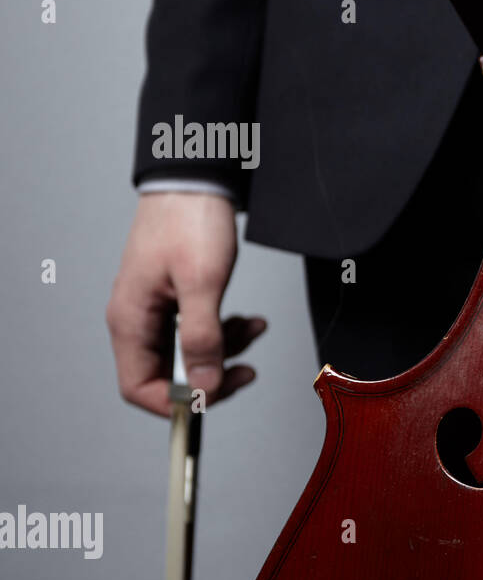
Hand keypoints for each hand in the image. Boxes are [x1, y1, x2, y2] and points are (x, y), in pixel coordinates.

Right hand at [106, 193, 266, 415]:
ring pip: (188, 353)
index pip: (138, 386)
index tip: (215, 394)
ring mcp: (155, 309)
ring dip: (225, 350)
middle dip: (211, 374)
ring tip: (256, 330)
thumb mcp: (203, 282)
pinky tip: (250, 321)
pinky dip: (225, 330)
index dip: (176, 401)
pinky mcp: (175, 298)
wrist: (195, 178)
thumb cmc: (190, 220)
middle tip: (247, 370)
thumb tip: (203, 384)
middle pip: (167, 374)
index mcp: (130, 319)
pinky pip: (197, 330)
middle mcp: (137, 318)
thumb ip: (202, 337)